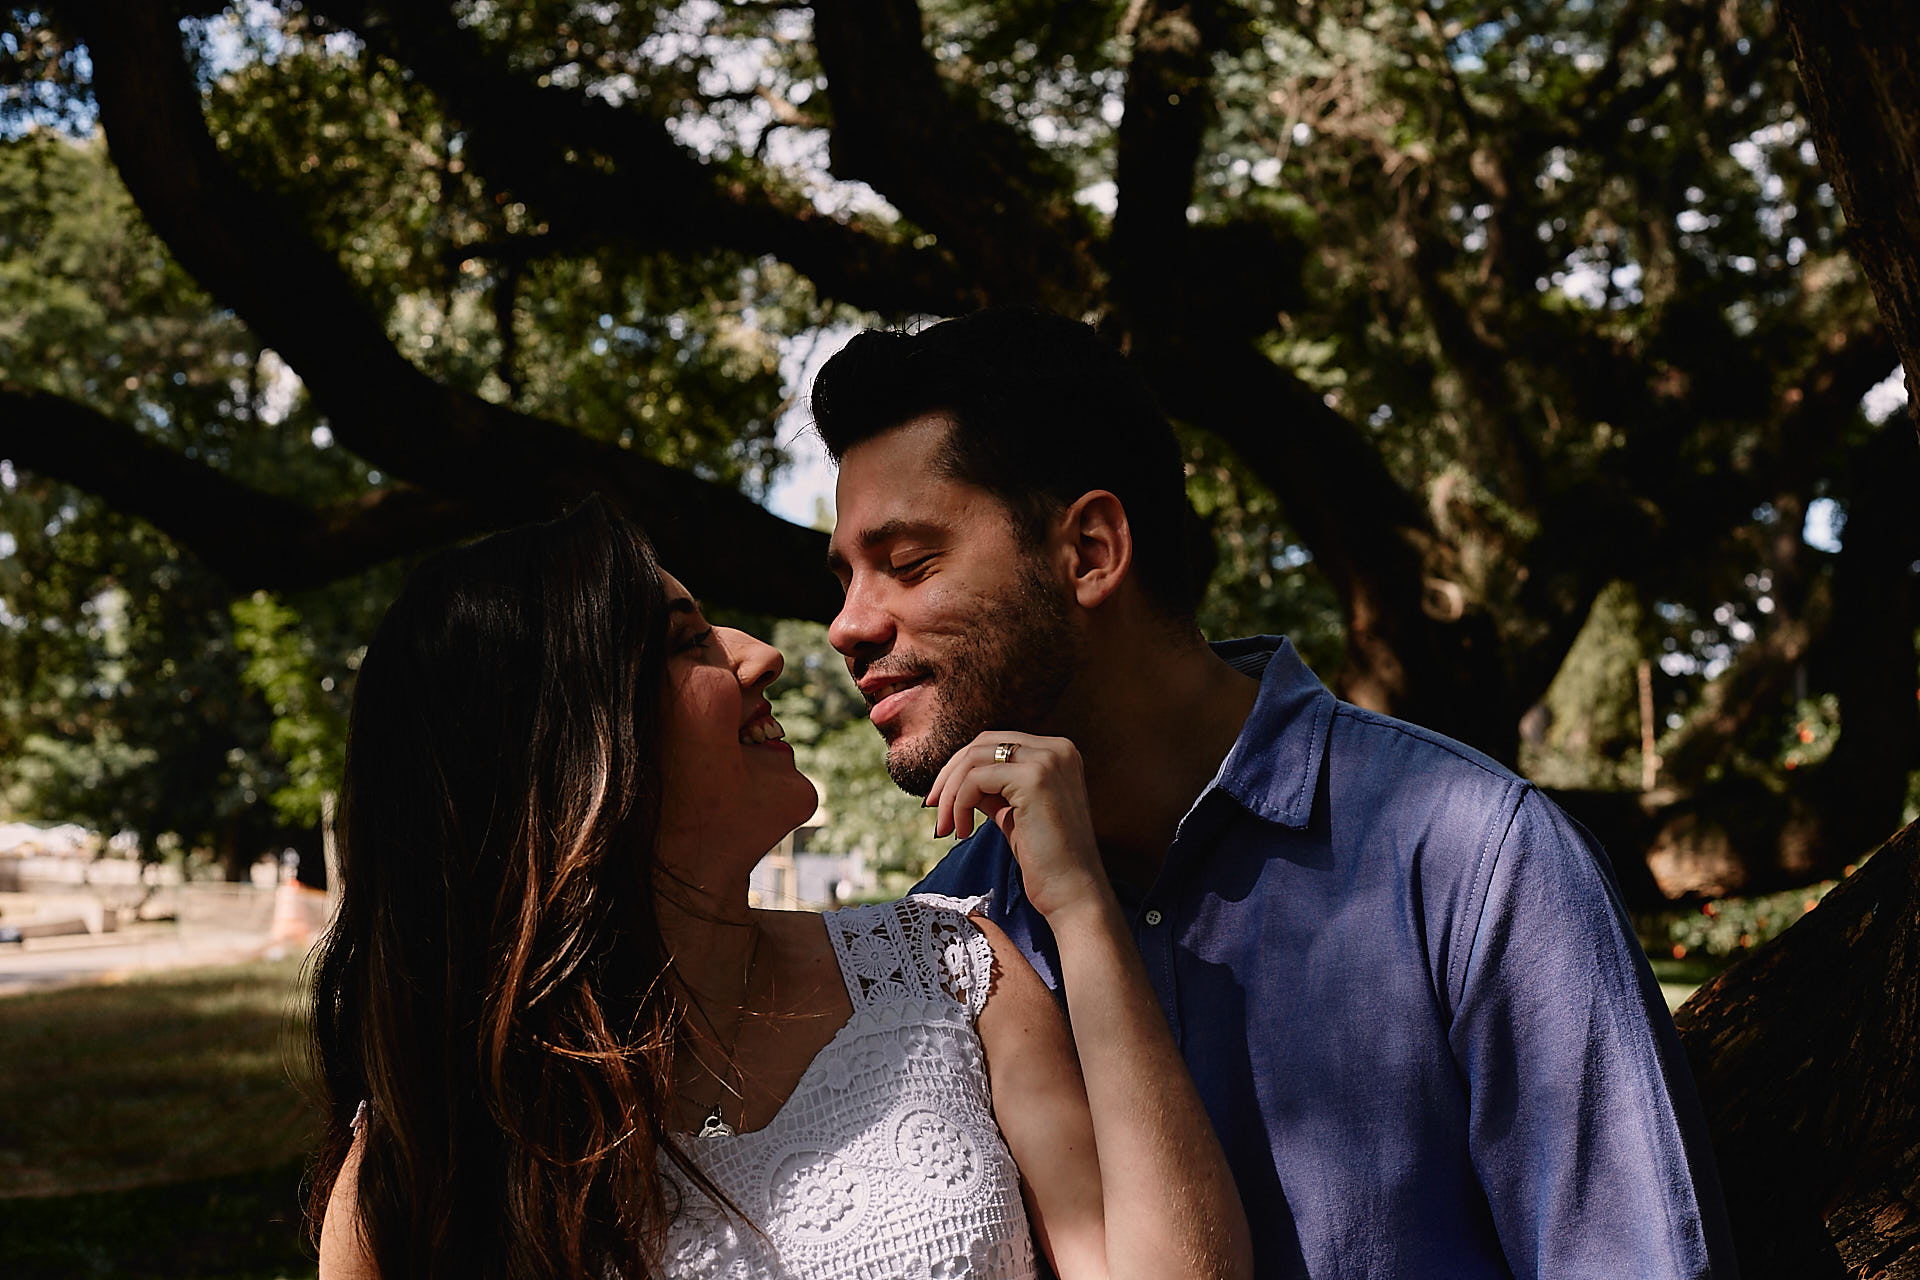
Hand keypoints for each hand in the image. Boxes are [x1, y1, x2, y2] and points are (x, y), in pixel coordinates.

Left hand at [926, 732, 1112, 921]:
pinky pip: (976, 779)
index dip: (961, 768)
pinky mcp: (1034, 779)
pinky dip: (959, 804)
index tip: (941, 799)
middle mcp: (1057, 749)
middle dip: (949, 776)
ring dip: (951, 794)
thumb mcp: (1014, 811)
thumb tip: (955, 778)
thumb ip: (992, 789)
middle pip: (981, 743)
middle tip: (933, 809)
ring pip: (974, 758)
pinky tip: (963, 831)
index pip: (994, 742)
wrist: (1073, 891)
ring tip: (948, 827)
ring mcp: (1048, 760)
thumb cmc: (1044, 858)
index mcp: (1058, 752)